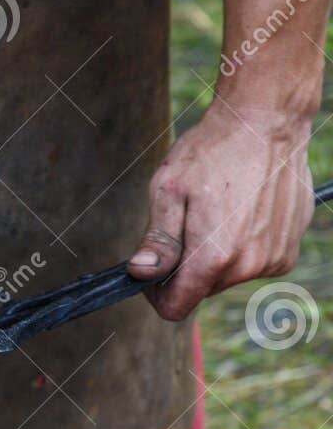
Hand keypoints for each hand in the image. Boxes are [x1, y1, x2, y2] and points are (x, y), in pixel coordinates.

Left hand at [127, 105, 314, 320]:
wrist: (267, 121)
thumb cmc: (212, 151)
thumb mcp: (168, 191)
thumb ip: (157, 240)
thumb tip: (140, 273)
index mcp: (214, 257)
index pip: (175, 307)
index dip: (156, 293)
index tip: (153, 268)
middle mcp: (249, 266)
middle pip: (201, 289)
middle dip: (187, 266)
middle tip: (189, 222)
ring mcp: (274, 259)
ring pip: (227, 276)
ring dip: (215, 254)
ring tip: (219, 211)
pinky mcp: (288, 249)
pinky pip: (252, 262)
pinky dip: (242, 245)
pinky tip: (243, 211)